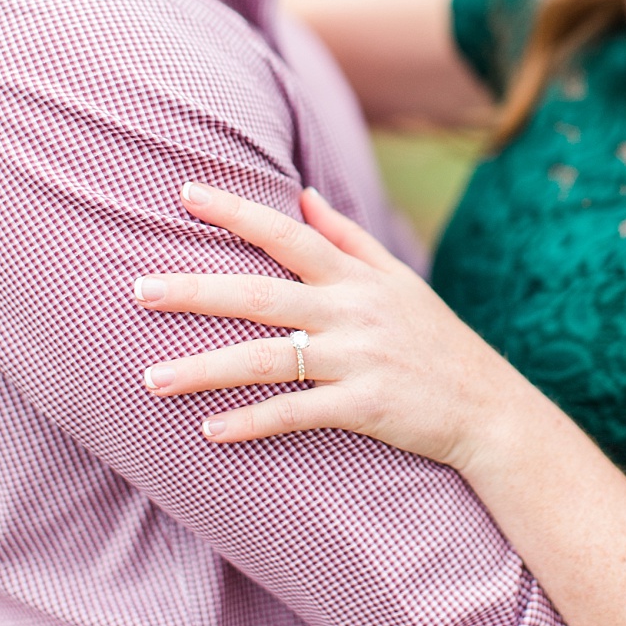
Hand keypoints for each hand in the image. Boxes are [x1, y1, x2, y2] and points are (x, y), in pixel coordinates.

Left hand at [135, 181, 498, 471]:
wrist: (488, 407)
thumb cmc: (437, 341)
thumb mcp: (400, 281)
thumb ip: (349, 239)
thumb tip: (304, 196)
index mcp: (358, 279)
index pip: (289, 235)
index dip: (238, 213)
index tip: (186, 194)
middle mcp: (354, 313)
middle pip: (263, 295)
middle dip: (197, 291)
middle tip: (138, 289)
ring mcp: (359, 360)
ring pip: (270, 360)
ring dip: (206, 368)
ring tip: (151, 378)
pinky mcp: (365, 406)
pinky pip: (298, 413)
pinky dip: (252, 422)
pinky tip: (209, 431)